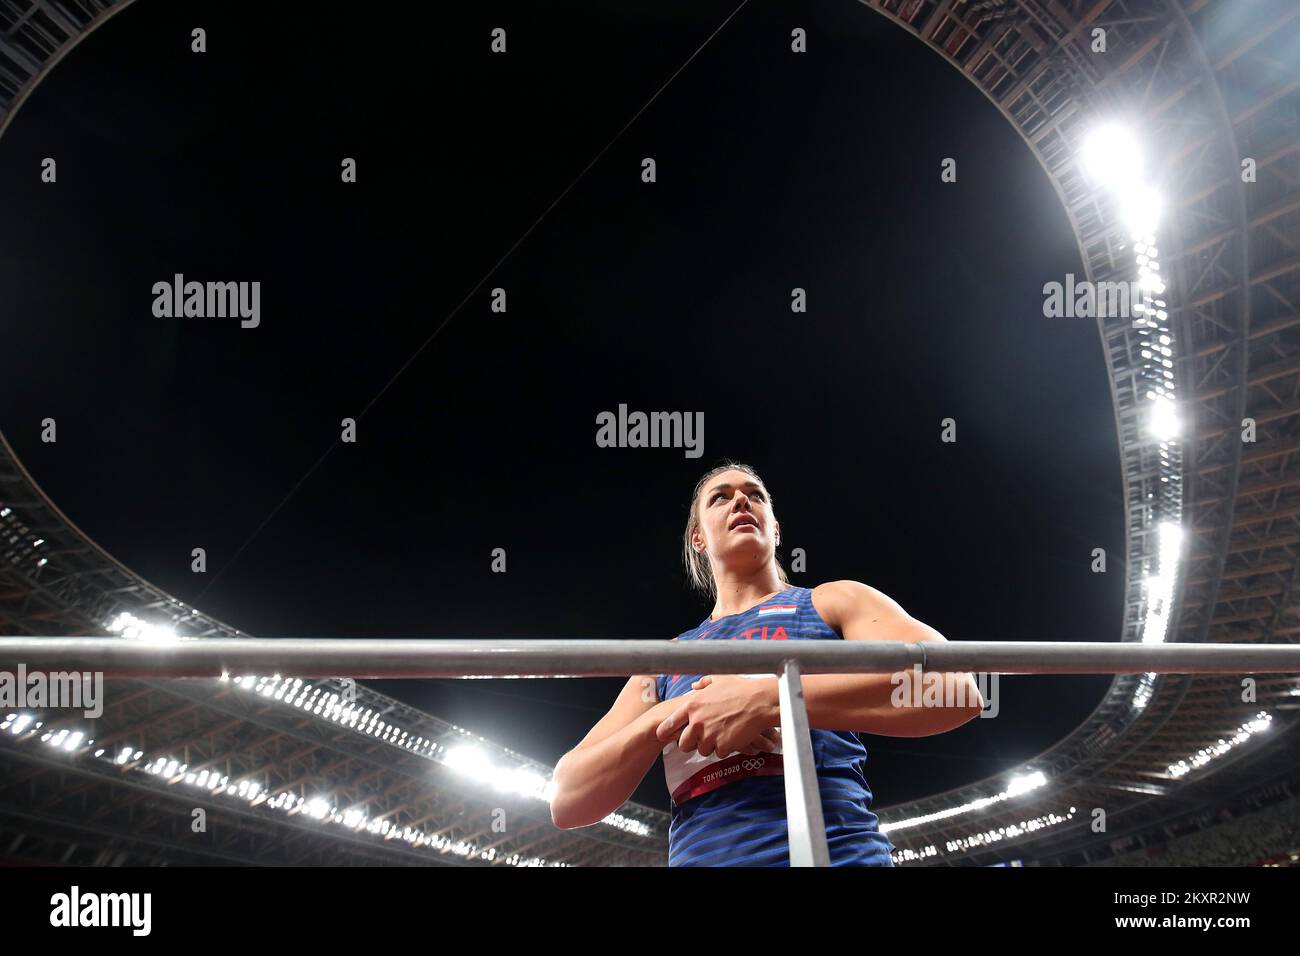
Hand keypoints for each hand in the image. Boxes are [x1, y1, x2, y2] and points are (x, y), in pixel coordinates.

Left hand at [655, 674, 778, 757]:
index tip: (661, 735)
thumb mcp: (719, 679)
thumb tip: (694, 686)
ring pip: (702, 750)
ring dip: (710, 746)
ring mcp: (709, 735)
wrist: (759, 702)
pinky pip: (718, 753)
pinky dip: (724, 748)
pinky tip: (732, 737)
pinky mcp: (722, 746)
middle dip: (691, 743)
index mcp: (692, 706)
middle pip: (683, 744)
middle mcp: (697, 722)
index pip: (670, 723)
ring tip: (722, 734)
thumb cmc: (741, 689)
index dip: (665, 731)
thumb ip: (703, 684)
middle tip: (701, 738)